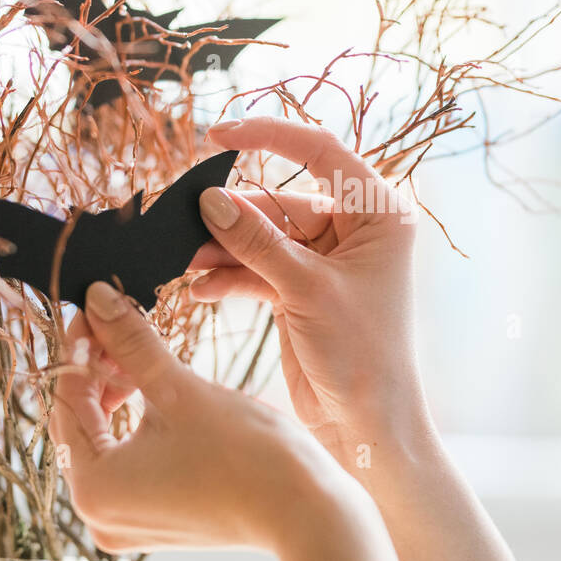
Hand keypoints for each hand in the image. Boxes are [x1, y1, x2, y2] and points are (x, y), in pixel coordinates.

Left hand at [49, 280, 344, 553]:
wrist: (306, 511)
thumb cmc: (246, 455)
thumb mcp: (180, 388)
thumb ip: (131, 342)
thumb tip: (97, 299)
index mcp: (93, 488)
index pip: (66, 401)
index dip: (80, 347)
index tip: (94, 305)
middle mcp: (100, 515)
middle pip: (82, 423)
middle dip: (99, 370)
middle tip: (121, 322)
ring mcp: (129, 522)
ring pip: (107, 441)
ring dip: (120, 394)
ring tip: (143, 353)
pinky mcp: (157, 518)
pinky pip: (131, 461)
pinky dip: (139, 424)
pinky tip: (159, 390)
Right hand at [188, 116, 436, 487]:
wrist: (367, 426)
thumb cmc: (361, 355)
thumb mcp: (306, 290)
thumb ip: (257, 242)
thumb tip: (211, 200)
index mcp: (378, 214)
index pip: (320, 151)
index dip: (269, 136)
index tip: (217, 135)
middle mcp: (354, 230)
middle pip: (279, 201)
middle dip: (231, 215)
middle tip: (181, 219)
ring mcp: (324, 260)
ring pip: (261, 238)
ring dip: (222, 249)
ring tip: (182, 260)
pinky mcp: (300, 290)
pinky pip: (256, 269)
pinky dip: (229, 276)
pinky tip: (200, 288)